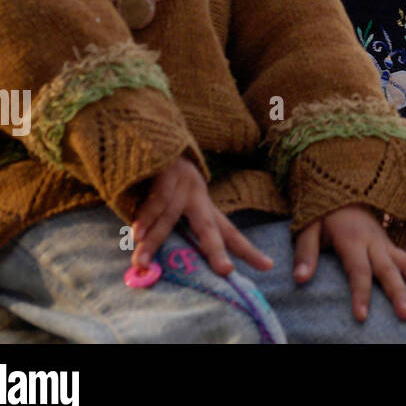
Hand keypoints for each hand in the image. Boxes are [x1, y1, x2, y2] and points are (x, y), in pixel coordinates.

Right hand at [130, 155, 273, 275]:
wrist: (153, 134)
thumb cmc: (158, 177)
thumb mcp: (170, 203)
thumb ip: (163, 229)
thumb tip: (147, 268)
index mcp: (204, 204)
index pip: (229, 232)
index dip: (247, 251)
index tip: (268, 266)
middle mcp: (197, 195)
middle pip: (209, 227)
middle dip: (216, 251)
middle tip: (226, 271)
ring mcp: (182, 182)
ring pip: (169, 216)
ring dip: (154, 241)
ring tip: (143, 263)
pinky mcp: (165, 171)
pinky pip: (154, 200)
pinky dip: (144, 218)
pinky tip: (136, 234)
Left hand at [293, 204, 405, 322]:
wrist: (343, 188)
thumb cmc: (323, 213)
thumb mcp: (308, 227)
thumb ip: (305, 253)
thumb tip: (300, 279)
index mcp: (352, 238)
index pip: (358, 269)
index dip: (361, 293)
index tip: (362, 317)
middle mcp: (374, 242)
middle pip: (389, 270)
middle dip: (399, 294)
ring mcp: (386, 243)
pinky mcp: (391, 246)